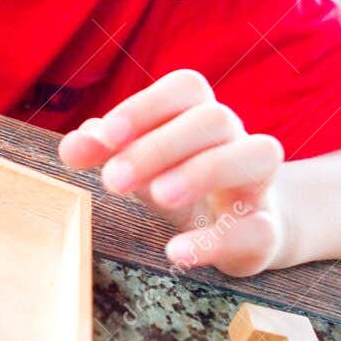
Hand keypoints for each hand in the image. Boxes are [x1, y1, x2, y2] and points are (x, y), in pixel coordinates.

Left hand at [58, 69, 288, 275]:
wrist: (246, 228)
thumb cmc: (184, 184)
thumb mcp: (143, 166)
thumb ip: (108, 151)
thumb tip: (72, 145)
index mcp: (201, 117)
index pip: (186, 88)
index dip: (146, 106)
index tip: (106, 136)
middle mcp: (236, 140)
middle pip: (215, 118)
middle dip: (161, 146)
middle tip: (114, 182)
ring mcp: (259, 183)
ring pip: (256, 154)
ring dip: (203, 172)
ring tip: (158, 198)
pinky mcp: (267, 230)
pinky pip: (258, 227)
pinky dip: (216, 240)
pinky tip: (177, 252)